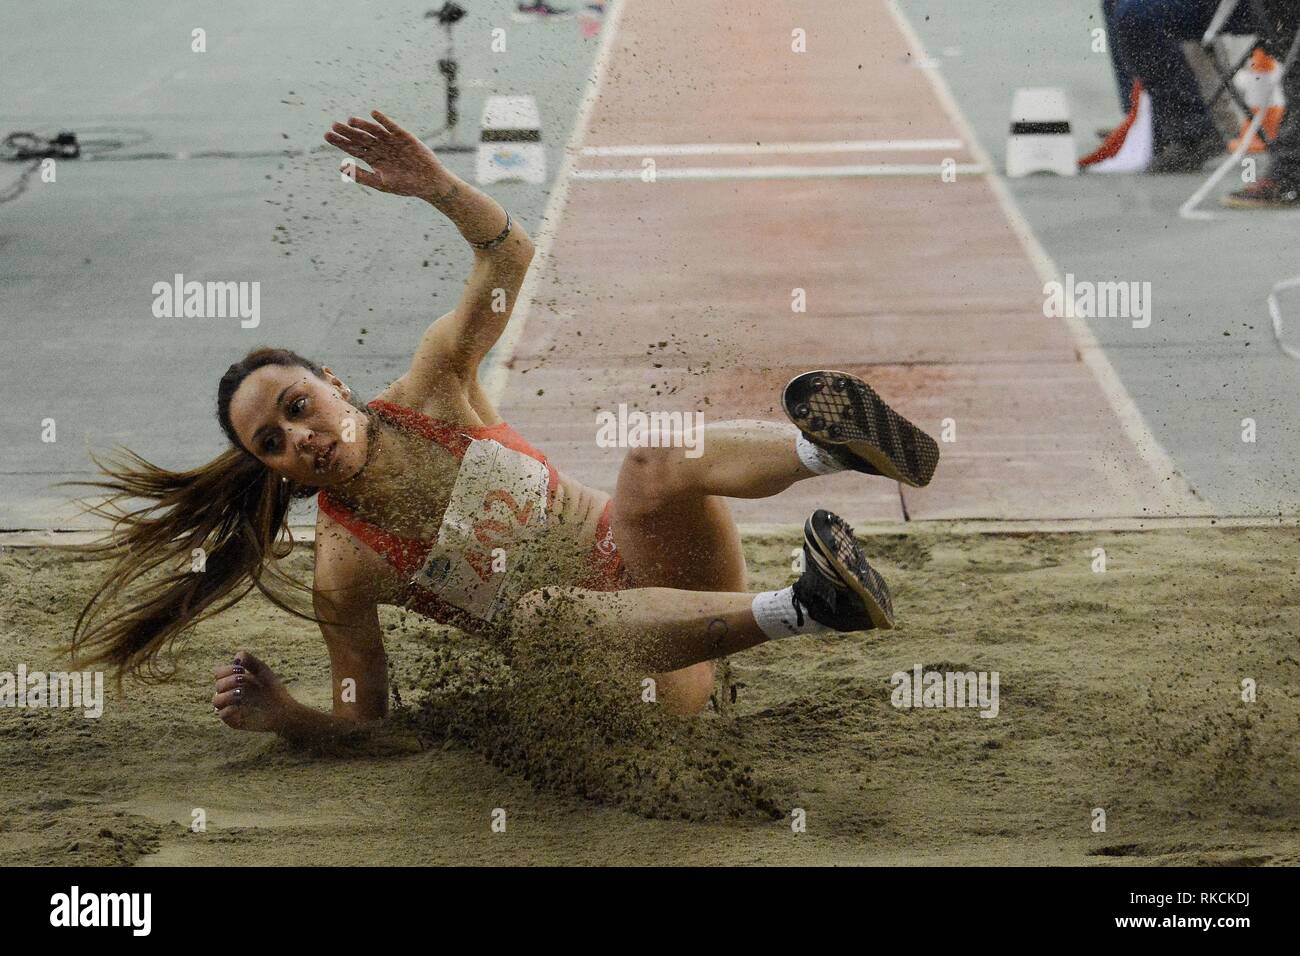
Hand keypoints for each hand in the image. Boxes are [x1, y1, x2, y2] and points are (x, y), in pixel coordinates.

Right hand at [212, 650, 289, 732]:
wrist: (282, 709)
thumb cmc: (272, 689)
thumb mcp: (263, 672)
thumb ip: (251, 662)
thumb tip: (237, 657)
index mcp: (233, 681)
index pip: (219, 673)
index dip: (226, 670)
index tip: (240, 669)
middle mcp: (228, 694)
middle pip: (218, 685)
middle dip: (229, 681)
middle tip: (242, 680)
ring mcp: (230, 707)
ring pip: (216, 700)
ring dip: (226, 694)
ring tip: (241, 692)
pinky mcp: (233, 720)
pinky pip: (222, 714)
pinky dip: (229, 708)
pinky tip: (239, 705)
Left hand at [324, 110, 446, 198]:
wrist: (429, 183)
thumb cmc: (405, 186)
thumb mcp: (381, 183)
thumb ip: (361, 175)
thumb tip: (341, 166)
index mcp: (373, 159)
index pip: (353, 148)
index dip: (340, 142)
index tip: (327, 135)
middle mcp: (380, 148)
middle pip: (360, 137)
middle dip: (347, 132)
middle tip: (334, 125)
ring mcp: (391, 141)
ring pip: (373, 131)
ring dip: (363, 125)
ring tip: (350, 121)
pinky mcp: (403, 136)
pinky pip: (391, 126)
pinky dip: (383, 120)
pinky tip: (373, 113)